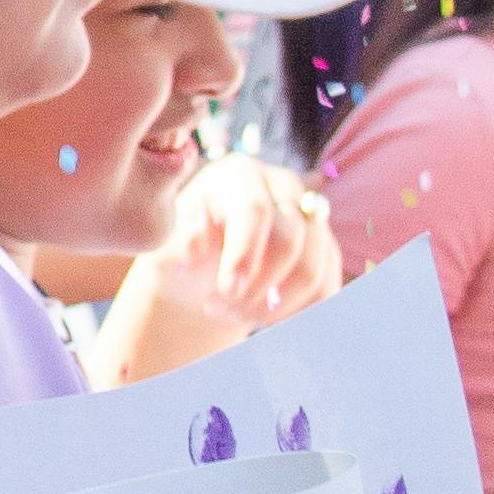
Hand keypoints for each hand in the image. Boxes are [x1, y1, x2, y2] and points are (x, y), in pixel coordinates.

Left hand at [145, 156, 340, 332]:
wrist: (204, 273)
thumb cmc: (183, 253)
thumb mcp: (168, 244)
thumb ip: (179, 240)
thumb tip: (197, 245)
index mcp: (239, 176)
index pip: (255, 209)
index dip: (244, 254)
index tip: (227, 291)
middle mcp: (283, 187)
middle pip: (290, 240)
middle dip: (255, 287)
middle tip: (217, 309)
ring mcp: (311, 219)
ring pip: (313, 271)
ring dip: (273, 307)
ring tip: (234, 315)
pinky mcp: (326, 251)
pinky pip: (325, 290)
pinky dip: (295, 313)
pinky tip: (261, 317)